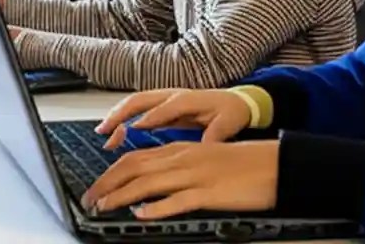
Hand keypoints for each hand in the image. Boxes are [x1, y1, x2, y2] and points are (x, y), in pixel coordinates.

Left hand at [82, 141, 278, 218]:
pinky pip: (177, 200)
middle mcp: (181, 159)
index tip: (96, 186)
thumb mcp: (201, 159)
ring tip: (104, 206)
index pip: (134, 158)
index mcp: (179, 150)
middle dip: (106, 183)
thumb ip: (176, 167)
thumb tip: (150, 186)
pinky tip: (142, 214)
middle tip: (90, 199)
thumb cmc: (240, 164)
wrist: (274, 164)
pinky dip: (156, 208)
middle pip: (133, 167)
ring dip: (121, 195)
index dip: (110, 172)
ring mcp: (195, 174)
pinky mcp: (209, 192)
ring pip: (147, 182)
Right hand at [95, 89, 252, 148]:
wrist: (237, 101)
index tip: (133, 130)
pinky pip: (137, 109)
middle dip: (121, 114)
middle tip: (106, 130)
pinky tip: (114, 131)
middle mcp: (172, 95)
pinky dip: (122, 117)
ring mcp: (165, 98)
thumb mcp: (228, 124)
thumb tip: (204, 150)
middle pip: (140, 100)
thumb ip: (215, 136)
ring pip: (135, 103)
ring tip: (103, 132)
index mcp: (188, 99)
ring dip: (117, 115)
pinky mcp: (162, 105)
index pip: (164, 108)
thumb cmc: (231, 111)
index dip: (149, 119)